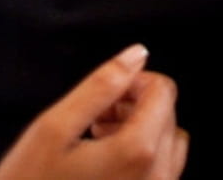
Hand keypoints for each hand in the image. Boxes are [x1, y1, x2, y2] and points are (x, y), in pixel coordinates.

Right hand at [0, 44, 188, 179]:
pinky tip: (103, 162)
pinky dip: (140, 158)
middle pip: (168, 116)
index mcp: (138, 152)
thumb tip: (136, 55)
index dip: (134, 82)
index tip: (106, 93)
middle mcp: (156, 178)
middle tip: (96, 115)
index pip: (163, 91)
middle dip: (136, 105)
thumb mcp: (54, 128)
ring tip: (98, 137)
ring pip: (169, 144)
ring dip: (141, 131)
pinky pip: (161, 172)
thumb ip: (101, 85)